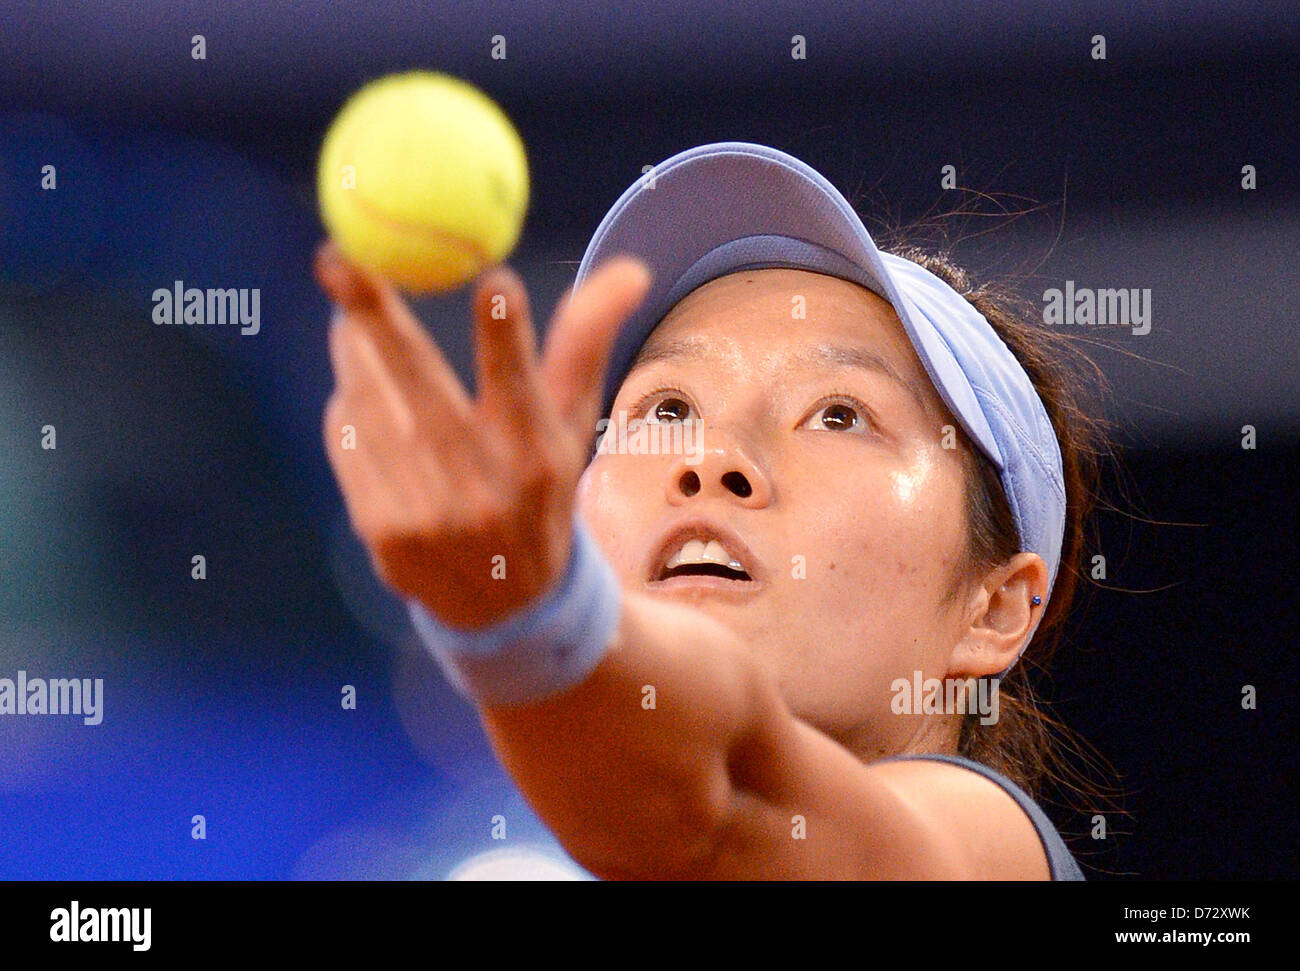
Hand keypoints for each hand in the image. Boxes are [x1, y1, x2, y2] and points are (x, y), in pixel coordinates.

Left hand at [314, 241, 651, 629]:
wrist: (505, 607)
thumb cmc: (541, 488)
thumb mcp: (572, 422)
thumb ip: (586, 341)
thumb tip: (629, 269)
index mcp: (538, 455)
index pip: (523, 385)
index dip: (509, 336)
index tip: (494, 282)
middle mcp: (485, 487)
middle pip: (420, 386)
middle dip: (375, 317)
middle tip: (339, 257)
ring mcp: (427, 514)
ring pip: (369, 406)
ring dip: (352, 352)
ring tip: (349, 318)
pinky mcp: (381, 532)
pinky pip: (348, 442)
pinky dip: (349, 407)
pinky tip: (363, 398)